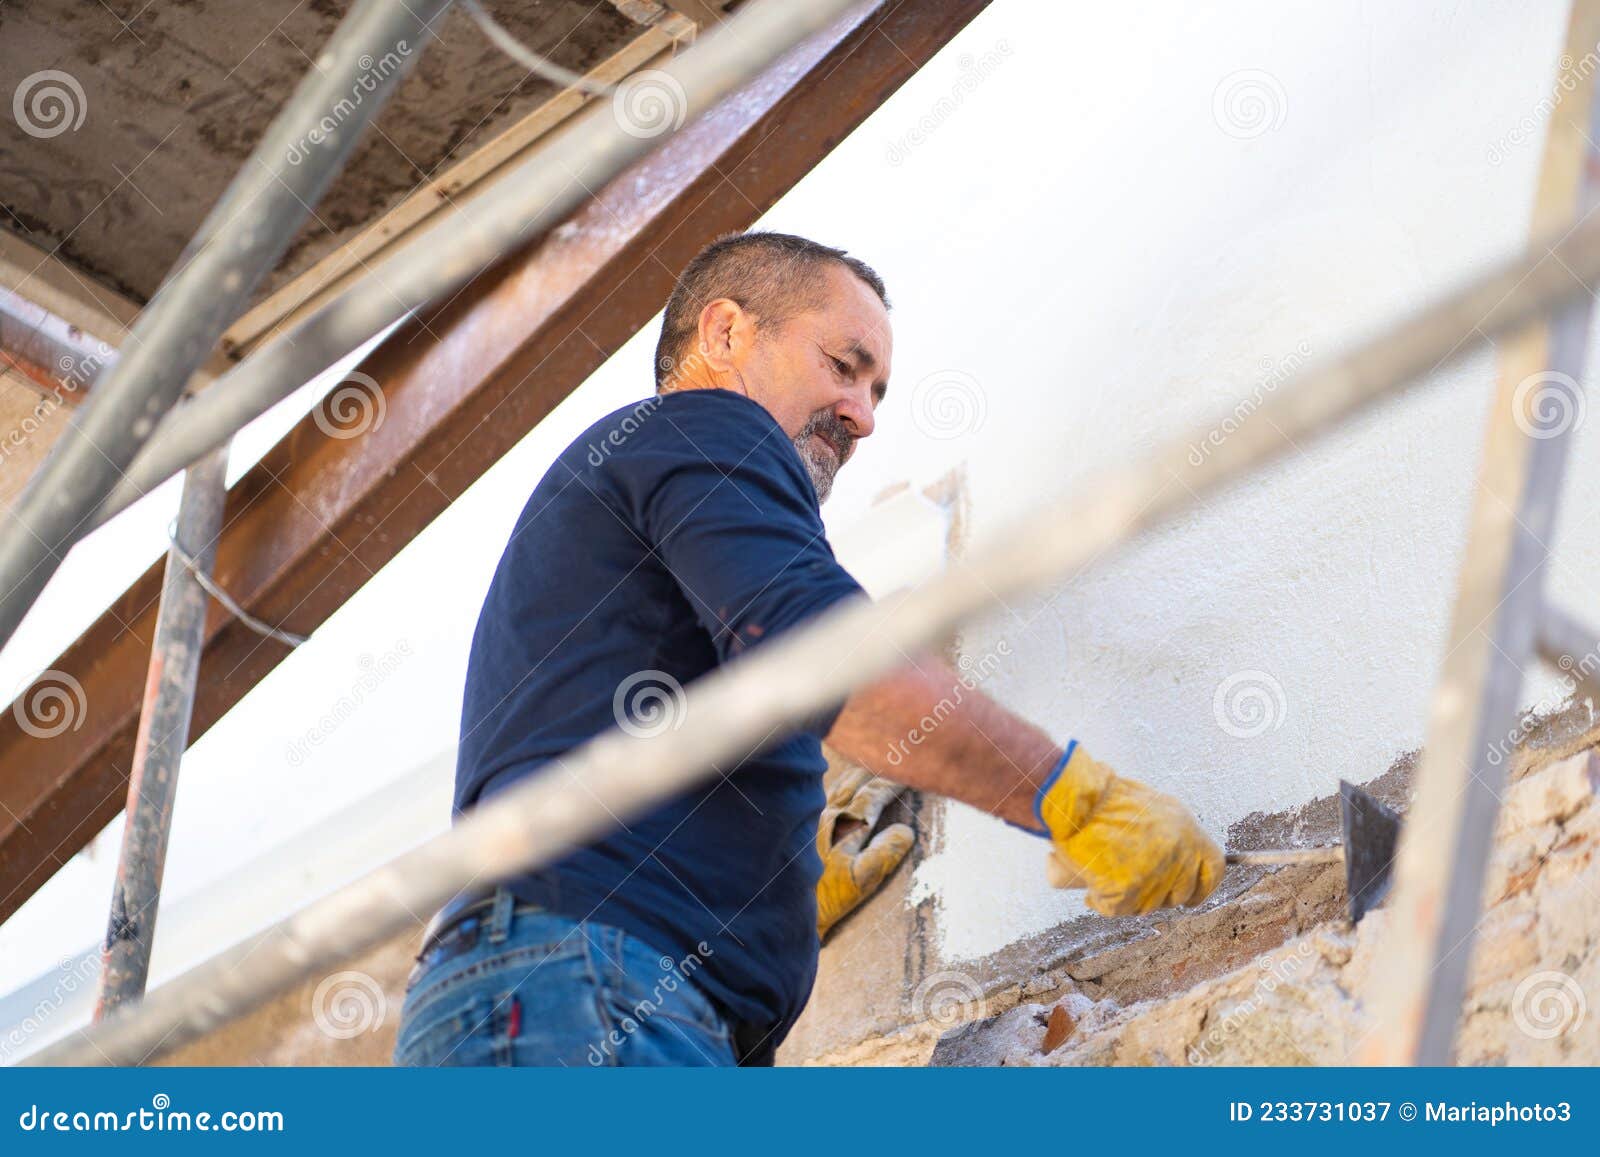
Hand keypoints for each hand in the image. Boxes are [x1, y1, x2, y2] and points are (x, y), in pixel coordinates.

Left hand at [816, 765, 913, 939]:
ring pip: (839, 786)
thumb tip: (906, 831)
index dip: (893, 783)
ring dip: (858, 774)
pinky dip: (840, 785)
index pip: (874, 795)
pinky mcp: (805, 826)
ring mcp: (814, 818)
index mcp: (844, 824)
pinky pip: (826, 796)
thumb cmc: (824, 896)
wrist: (781, 905)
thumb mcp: (860, 881)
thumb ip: (884, 854)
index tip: (909, 772)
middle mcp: (827, 815)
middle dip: (875, 769)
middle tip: (894, 757)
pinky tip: (840, 787)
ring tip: (871, 764)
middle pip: (856, 783)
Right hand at [1037, 743, 1222, 916]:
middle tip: (1136, 884)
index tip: (1191, 894)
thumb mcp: (1154, 807)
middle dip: (1160, 895)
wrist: (1075, 801)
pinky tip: (1091, 890)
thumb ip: (1172, 834)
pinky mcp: (1126, 892)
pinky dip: (1102, 903)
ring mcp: (1154, 876)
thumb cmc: (1105, 799)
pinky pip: (1117, 910)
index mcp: (1188, 832)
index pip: (1215, 870)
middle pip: (1180, 894)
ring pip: (1148, 906)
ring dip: (1129, 900)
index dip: (1204, 886)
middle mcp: (1177, 855)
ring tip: (1105, 879)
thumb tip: (1178, 860)